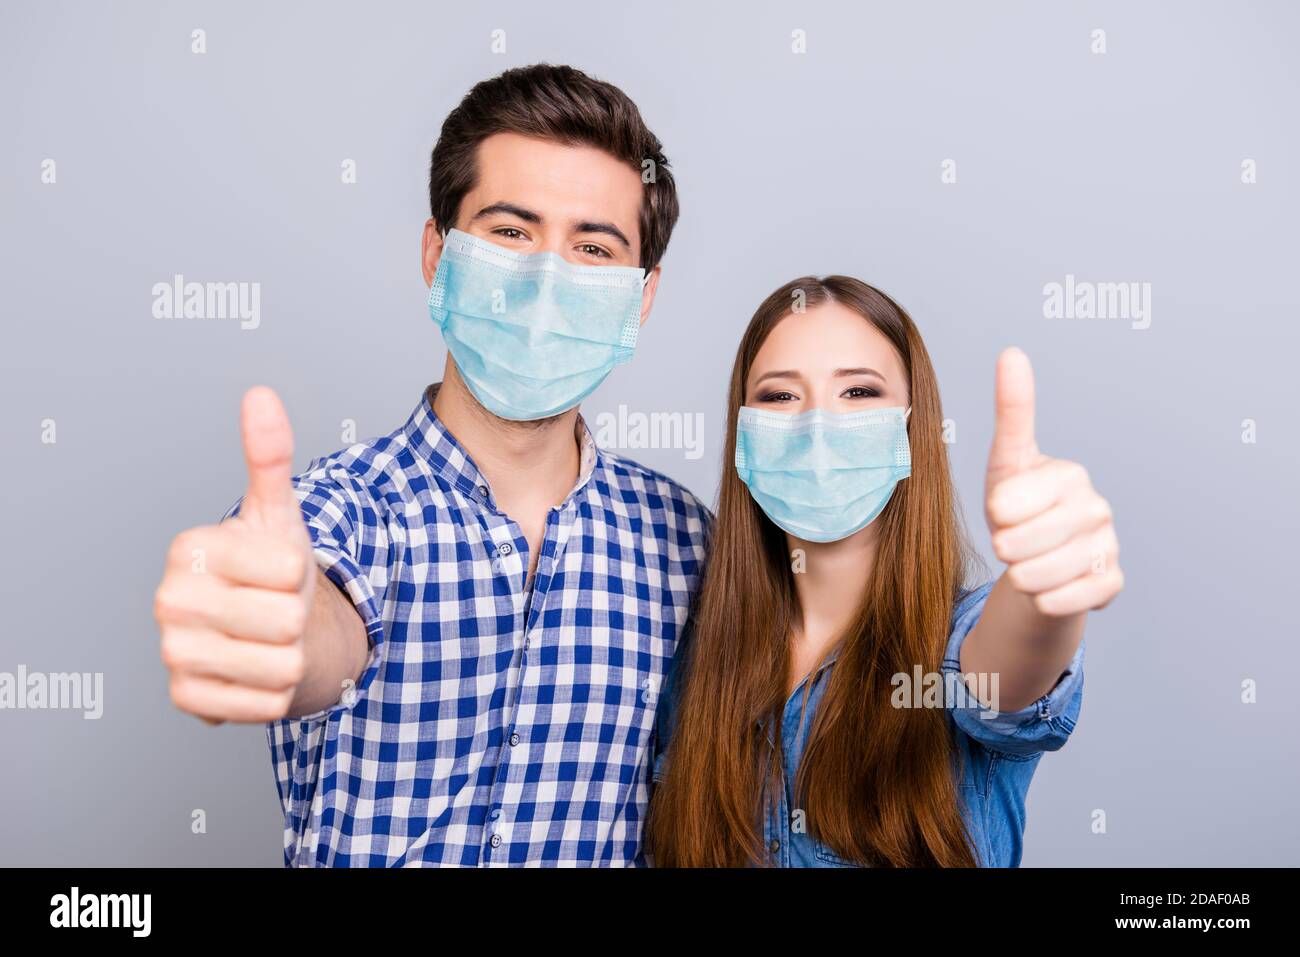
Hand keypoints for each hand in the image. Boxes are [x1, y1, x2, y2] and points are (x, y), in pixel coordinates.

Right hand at [155, 387, 315, 722]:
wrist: (262, 630)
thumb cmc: (270, 569)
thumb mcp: (278, 513)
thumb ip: (269, 456)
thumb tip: (260, 396)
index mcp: (190, 547)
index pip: (290, 570)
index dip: (298, 574)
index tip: (275, 571)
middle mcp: (168, 600)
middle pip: (286, 621)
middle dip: (295, 618)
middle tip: (273, 607)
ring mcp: (172, 653)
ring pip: (281, 665)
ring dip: (288, 656)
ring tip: (265, 638)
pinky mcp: (186, 699)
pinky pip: (267, 704)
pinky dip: (275, 693)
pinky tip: (254, 670)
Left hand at [984, 348, 1122, 616]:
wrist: (1036, 560)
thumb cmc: (1017, 507)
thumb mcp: (1005, 462)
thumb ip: (1012, 411)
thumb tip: (1013, 352)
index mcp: (1068, 475)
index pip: (1006, 505)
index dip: (995, 515)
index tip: (1004, 510)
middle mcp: (1096, 507)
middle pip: (1020, 543)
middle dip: (1004, 549)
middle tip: (1011, 542)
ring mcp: (1107, 545)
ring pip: (1040, 575)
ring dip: (1020, 577)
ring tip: (1024, 564)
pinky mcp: (1111, 582)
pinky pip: (1067, 600)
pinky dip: (1046, 600)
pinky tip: (1046, 588)